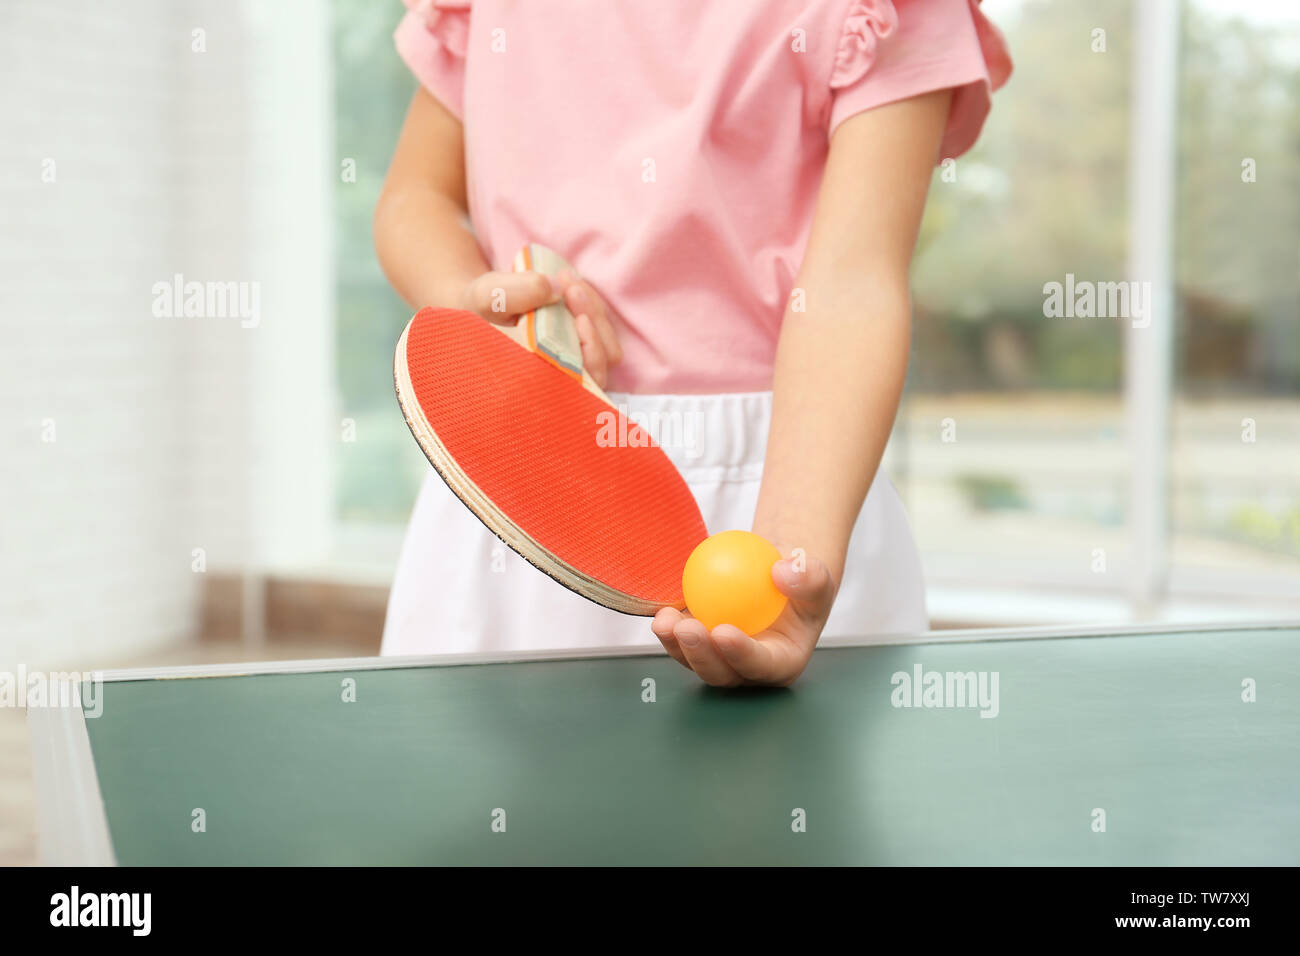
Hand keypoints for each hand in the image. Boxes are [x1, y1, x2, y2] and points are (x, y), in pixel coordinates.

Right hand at [460, 269, 622, 388]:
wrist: (482, 308)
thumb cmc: (480, 312)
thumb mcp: (487, 297)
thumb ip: (512, 294)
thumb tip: (554, 289)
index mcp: (539, 382)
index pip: (582, 384)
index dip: (590, 356)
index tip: (580, 320)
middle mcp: (562, 377)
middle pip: (602, 364)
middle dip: (593, 322)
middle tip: (569, 287)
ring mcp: (576, 359)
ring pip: (607, 345)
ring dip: (593, 309)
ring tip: (564, 279)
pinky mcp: (583, 339)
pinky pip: (601, 325)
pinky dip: (590, 302)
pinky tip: (567, 282)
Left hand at [651, 551, 836, 686]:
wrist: (776, 578)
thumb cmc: (801, 582)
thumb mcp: (816, 575)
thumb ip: (808, 576)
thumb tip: (781, 572)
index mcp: (780, 662)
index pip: (760, 664)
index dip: (740, 654)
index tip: (724, 632)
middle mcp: (747, 668)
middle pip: (720, 672)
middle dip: (700, 656)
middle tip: (687, 628)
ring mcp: (720, 658)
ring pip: (693, 659)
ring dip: (675, 644)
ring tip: (664, 619)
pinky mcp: (700, 642)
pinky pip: (680, 639)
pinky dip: (668, 626)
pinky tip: (660, 610)